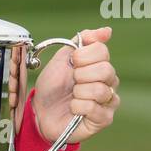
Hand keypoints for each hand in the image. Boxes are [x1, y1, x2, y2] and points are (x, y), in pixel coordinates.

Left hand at [31, 26, 119, 143]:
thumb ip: (82, 41)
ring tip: (72, 96)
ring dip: (78, 92)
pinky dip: (77, 107)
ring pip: (99, 90)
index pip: (102, 51)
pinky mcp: (104, 119)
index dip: (81, 56)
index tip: (71, 63)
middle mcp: (110, 82)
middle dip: (80, 75)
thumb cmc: (52, 86)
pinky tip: (73, 109)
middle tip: (72, 82)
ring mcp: (109, 101)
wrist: (40, 112)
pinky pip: (94, 108)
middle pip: (105, 70)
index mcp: (101, 65)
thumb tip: (107, 30)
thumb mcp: (62, 59)